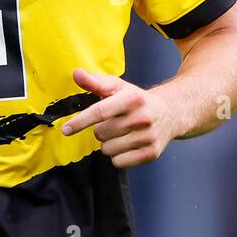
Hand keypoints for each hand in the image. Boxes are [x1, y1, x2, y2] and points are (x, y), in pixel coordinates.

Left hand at [60, 68, 177, 167]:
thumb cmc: (137, 100)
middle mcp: (142, 117)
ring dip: (109, 144)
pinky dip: (118, 156)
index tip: (66, 129)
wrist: (171, 113)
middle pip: (100, 133)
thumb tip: (77, 74)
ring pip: (107, 150)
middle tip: (114, 123)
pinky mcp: (151, 153)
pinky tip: (128, 145)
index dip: (80, 121)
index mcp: (132, 98)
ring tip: (122, 134)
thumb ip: (95, 82)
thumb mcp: (118, 87)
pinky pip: (118, 162)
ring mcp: (148, 137)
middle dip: (101, 130)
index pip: (100, 112)